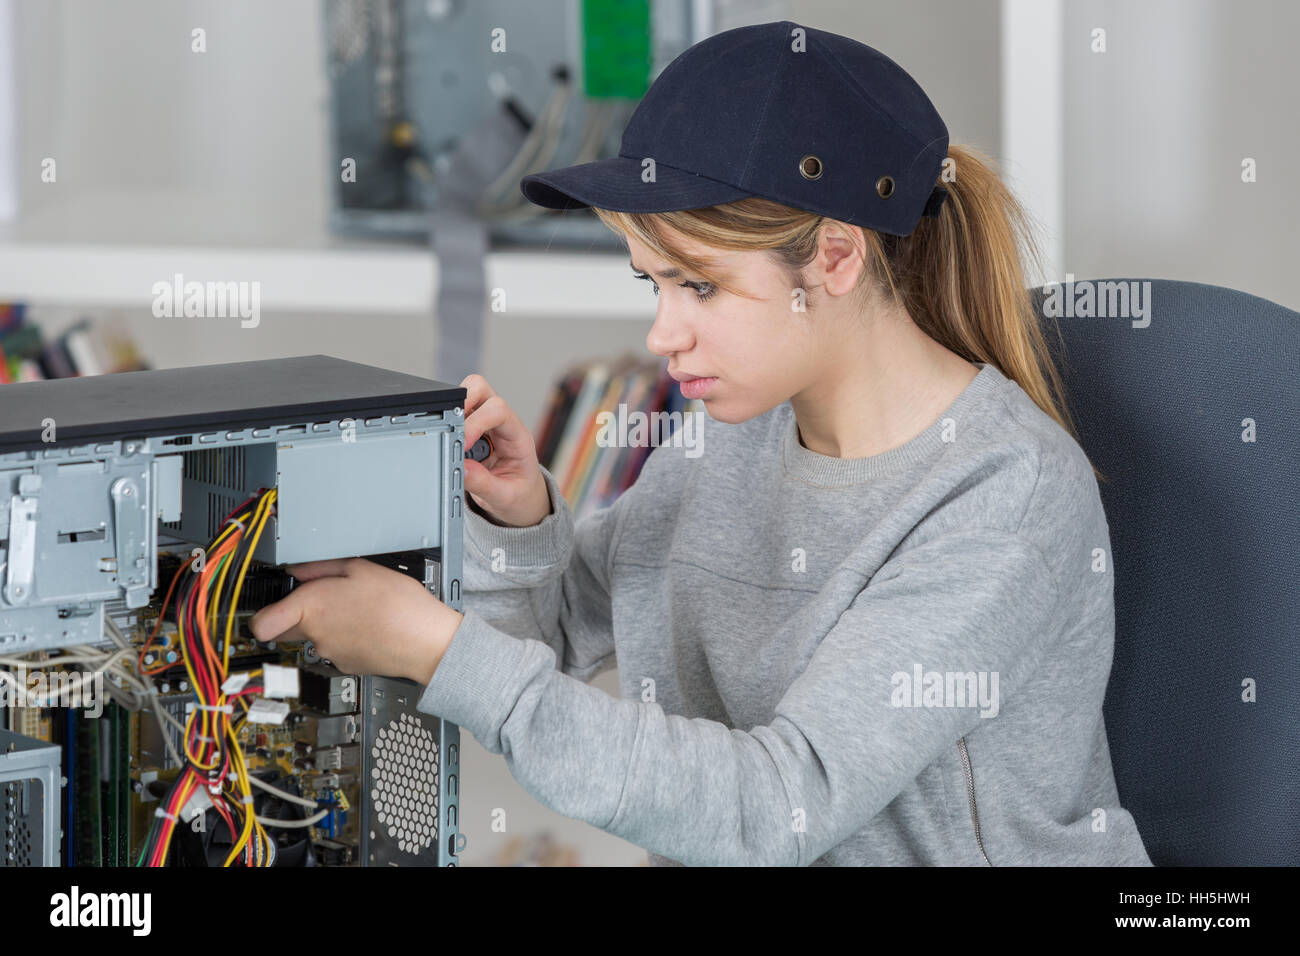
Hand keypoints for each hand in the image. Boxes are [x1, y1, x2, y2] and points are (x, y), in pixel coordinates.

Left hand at [248, 558, 463, 684]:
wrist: (426, 642)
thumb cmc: (399, 605)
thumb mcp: (361, 568)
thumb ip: (322, 567)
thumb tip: (298, 568)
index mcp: (311, 607)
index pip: (261, 624)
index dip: (260, 614)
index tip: (266, 604)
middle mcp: (315, 635)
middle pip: (286, 629)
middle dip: (295, 614)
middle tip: (319, 598)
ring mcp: (331, 653)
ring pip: (315, 637)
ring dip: (328, 624)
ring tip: (360, 608)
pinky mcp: (348, 665)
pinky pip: (337, 648)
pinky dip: (348, 637)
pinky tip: (370, 625)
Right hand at [460, 373, 550, 527]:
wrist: (521, 498)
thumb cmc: (519, 493)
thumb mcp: (505, 496)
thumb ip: (484, 484)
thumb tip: (462, 469)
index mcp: (517, 435)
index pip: (498, 410)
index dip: (477, 422)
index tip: (463, 444)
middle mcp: (501, 423)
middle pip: (480, 389)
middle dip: (461, 403)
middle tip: (448, 429)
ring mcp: (485, 423)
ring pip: (465, 395)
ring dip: (452, 411)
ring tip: (447, 437)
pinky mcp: (471, 429)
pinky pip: (455, 413)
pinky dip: (446, 422)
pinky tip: (446, 443)